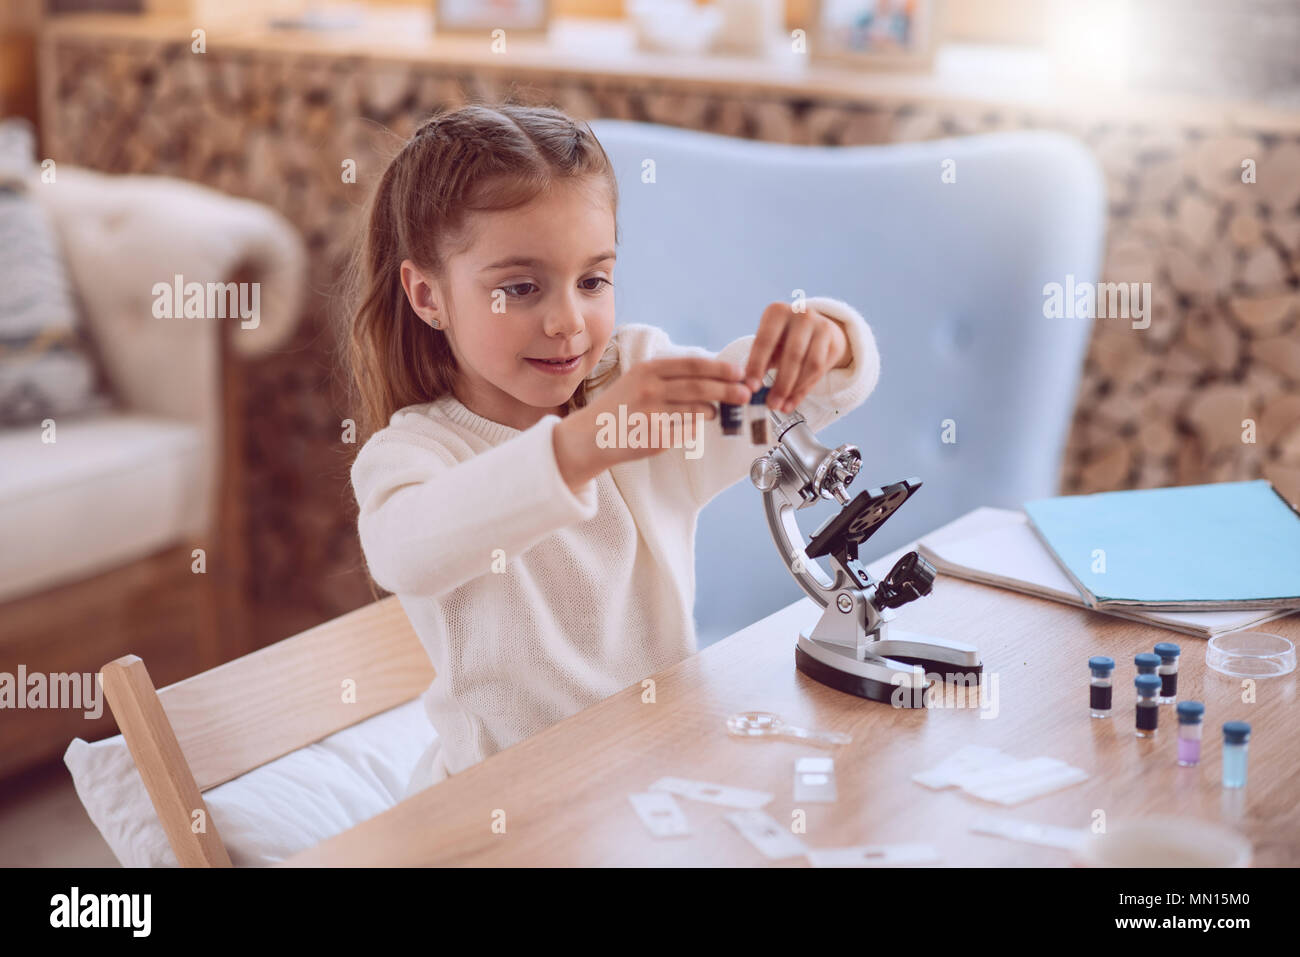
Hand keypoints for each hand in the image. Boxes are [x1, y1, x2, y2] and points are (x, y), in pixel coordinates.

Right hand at [554, 355, 750, 490]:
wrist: (590, 436)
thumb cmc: (621, 406)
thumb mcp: (639, 380)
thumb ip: (670, 375)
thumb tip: (713, 375)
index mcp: (647, 370)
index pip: (692, 365)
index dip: (719, 368)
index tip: (739, 371)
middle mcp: (649, 389)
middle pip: (699, 387)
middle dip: (727, 390)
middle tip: (746, 393)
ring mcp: (652, 415)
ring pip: (697, 411)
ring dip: (712, 411)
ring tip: (715, 411)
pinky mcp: (655, 438)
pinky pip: (686, 432)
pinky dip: (694, 428)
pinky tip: (691, 426)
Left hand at [744, 302, 849, 413]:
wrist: (814, 329)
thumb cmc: (782, 339)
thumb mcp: (768, 345)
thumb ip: (759, 362)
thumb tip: (747, 389)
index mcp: (776, 312)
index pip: (765, 341)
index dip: (757, 366)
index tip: (751, 388)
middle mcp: (801, 314)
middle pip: (792, 354)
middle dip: (781, 383)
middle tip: (770, 404)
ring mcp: (821, 326)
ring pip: (810, 365)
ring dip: (794, 389)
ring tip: (780, 406)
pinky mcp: (833, 341)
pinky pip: (820, 371)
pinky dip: (804, 390)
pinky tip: (792, 402)